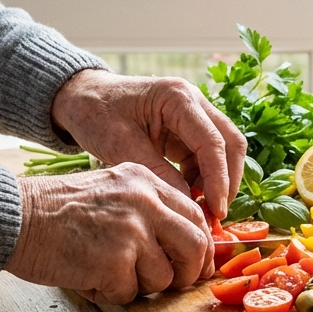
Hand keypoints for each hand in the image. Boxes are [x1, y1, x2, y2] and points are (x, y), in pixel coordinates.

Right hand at [6, 163, 214, 303]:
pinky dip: (110, 294)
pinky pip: (128, 294)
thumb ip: (149, 209)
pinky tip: (88, 278)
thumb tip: (185, 245)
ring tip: (109, 273)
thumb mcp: (113, 190)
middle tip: (174, 284)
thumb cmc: (57, 210)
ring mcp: (131, 231)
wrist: (15, 216)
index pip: (195, 215)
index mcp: (146, 182)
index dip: (202, 245)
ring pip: (163, 277)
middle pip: (195, 246)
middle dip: (189, 273)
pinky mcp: (114, 261)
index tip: (198, 264)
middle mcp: (145, 202)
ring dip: (139, 286)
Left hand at [51, 70, 245, 217]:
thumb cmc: (96, 114)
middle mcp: (194, 102)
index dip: (219, 179)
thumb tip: (188, 204)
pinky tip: (189, 196)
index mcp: (178, 98)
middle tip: (216, 214)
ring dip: (217, 180)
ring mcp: (193, 114)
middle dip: (227, 180)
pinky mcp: (186, 129)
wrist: (82, 97)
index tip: (217, 211)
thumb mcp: (120, 146)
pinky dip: (203, 178)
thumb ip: (157, 173)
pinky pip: (205, 155)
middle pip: (231, 142)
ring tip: (200, 210)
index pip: (212, 142)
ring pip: (223, 150)